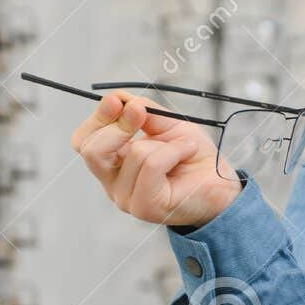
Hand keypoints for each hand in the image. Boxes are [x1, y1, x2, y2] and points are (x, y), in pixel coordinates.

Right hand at [71, 91, 242, 227]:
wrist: (220, 183)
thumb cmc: (192, 155)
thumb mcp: (166, 123)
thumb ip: (142, 110)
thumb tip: (118, 97)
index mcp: (112, 162)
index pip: (84, 141)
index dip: (98, 117)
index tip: (116, 100)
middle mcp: (112, 183)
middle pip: (91, 150)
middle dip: (118, 125)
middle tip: (141, 113)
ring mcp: (126, 198)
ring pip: (134, 153)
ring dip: (166, 142)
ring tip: (184, 146)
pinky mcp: (145, 207)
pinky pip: (152, 164)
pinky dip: (174, 151)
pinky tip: (187, 152)